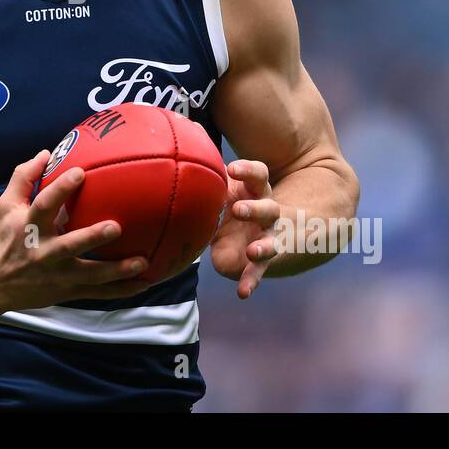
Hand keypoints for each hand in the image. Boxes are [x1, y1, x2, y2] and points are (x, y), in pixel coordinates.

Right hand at [0, 150, 152, 311]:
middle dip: (92, 237)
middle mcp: (43, 252)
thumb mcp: (7, 205)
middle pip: (69, 245)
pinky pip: (98, 293)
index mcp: (29, 226)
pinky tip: (145, 282)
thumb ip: (24, 177)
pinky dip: (121, 290)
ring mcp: (57, 274)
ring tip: (142, 262)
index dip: (61, 188)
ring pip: (90, 274)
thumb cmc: (7, 238)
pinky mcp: (67, 291)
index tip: (81, 172)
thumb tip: (46, 152)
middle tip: (116, 226)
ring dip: (117, 270)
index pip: (44, 204)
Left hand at [209, 159, 280, 298]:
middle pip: (269, 208)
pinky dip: (250, 282)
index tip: (232, 169)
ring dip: (264, 246)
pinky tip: (243, 293)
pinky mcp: (258, 260)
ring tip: (253, 251)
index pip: (258, 175)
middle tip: (238, 209)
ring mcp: (266, 237)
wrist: (235, 232)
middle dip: (255, 208)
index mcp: (255, 190)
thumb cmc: (224, 203)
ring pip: (270, 241)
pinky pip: (257, 272)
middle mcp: (266, 212)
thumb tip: (178, 155)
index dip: (248, 171)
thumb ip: (204, 181)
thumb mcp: (216, 191)